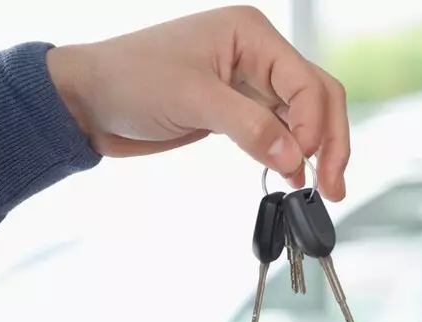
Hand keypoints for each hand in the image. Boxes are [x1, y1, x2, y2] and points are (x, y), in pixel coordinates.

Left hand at [46, 6, 349, 199]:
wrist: (88, 102)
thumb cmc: (129, 81)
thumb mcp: (192, 100)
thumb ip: (249, 126)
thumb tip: (295, 157)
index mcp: (249, 33)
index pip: (304, 80)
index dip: (313, 124)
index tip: (306, 162)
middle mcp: (256, 53)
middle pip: (316, 96)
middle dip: (328, 140)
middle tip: (332, 184)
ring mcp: (248, 82)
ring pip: (302, 117)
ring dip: (314, 151)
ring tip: (317, 189)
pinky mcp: (236, 110)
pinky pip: (278, 130)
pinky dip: (289, 154)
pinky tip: (292, 178)